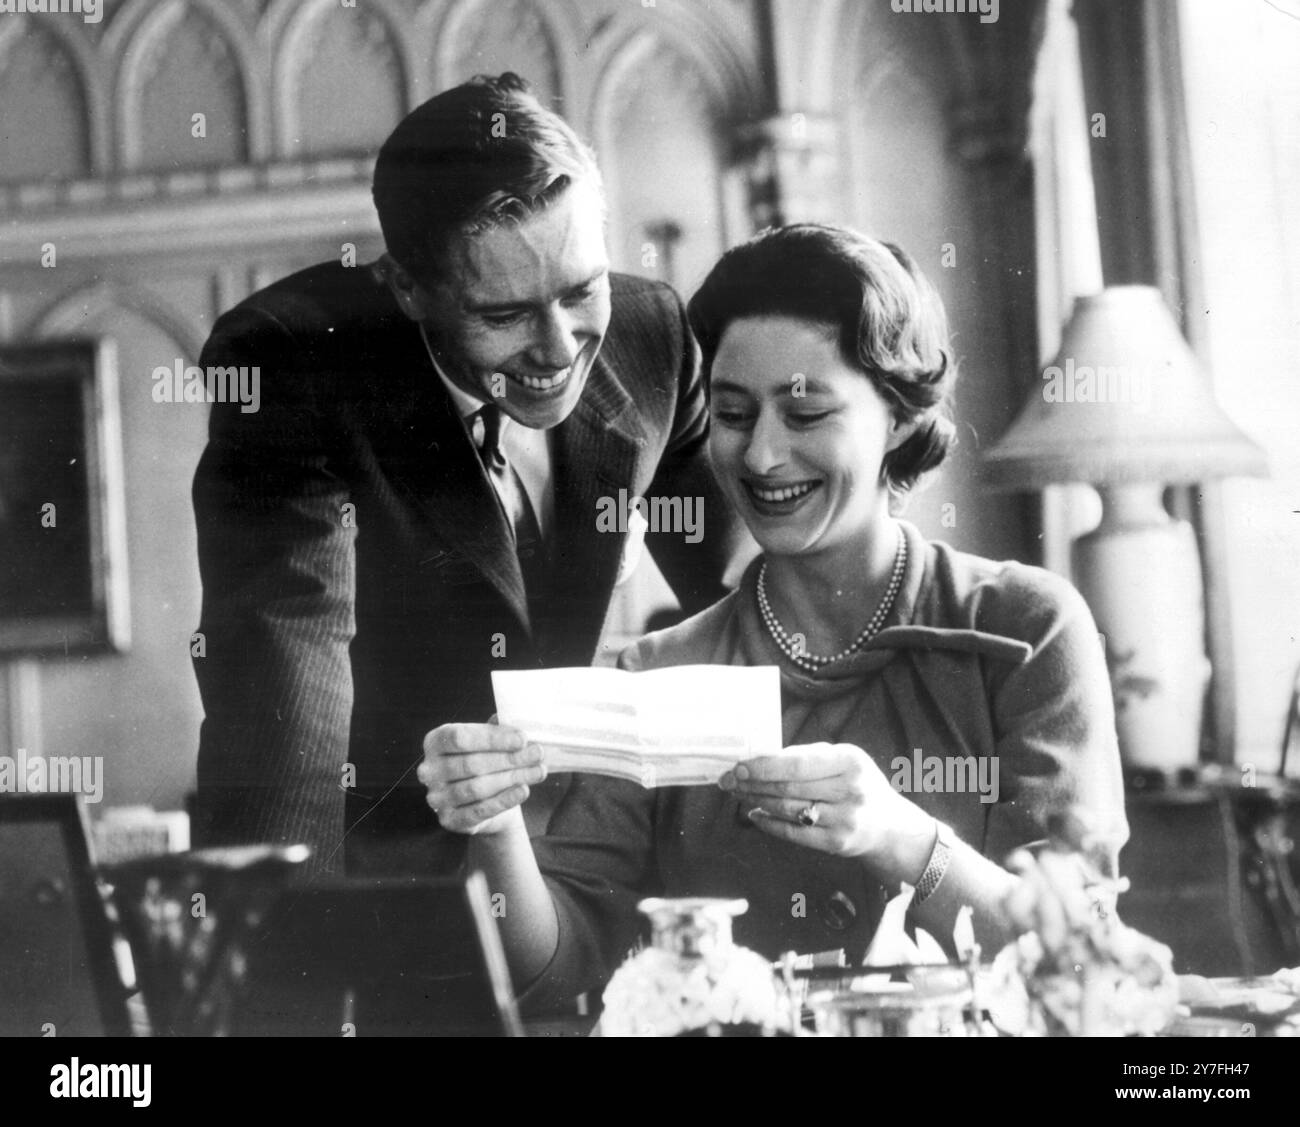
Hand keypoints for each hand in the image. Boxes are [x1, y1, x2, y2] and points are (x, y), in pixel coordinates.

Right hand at [417, 722, 545, 835]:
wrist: (484, 800)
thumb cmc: (485, 760)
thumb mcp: (487, 741)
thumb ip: (496, 730)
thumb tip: (509, 721)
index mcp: (435, 742)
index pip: (460, 738)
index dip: (493, 738)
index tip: (523, 739)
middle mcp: (429, 770)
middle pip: (471, 764)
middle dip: (509, 759)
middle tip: (538, 754)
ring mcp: (436, 797)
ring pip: (477, 787)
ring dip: (512, 778)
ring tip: (538, 771)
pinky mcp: (449, 820)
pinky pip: (479, 810)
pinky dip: (504, 800)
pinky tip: (524, 790)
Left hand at [719, 742, 932, 870]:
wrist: (888, 826)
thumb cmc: (857, 783)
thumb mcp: (844, 760)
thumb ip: (807, 756)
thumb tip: (760, 758)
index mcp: (850, 762)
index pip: (798, 764)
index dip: (764, 766)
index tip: (739, 766)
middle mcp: (849, 791)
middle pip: (788, 788)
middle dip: (751, 783)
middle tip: (728, 780)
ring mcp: (844, 820)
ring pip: (787, 810)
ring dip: (755, 801)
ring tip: (738, 793)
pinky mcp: (836, 843)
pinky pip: (793, 833)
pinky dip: (768, 823)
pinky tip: (754, 814)